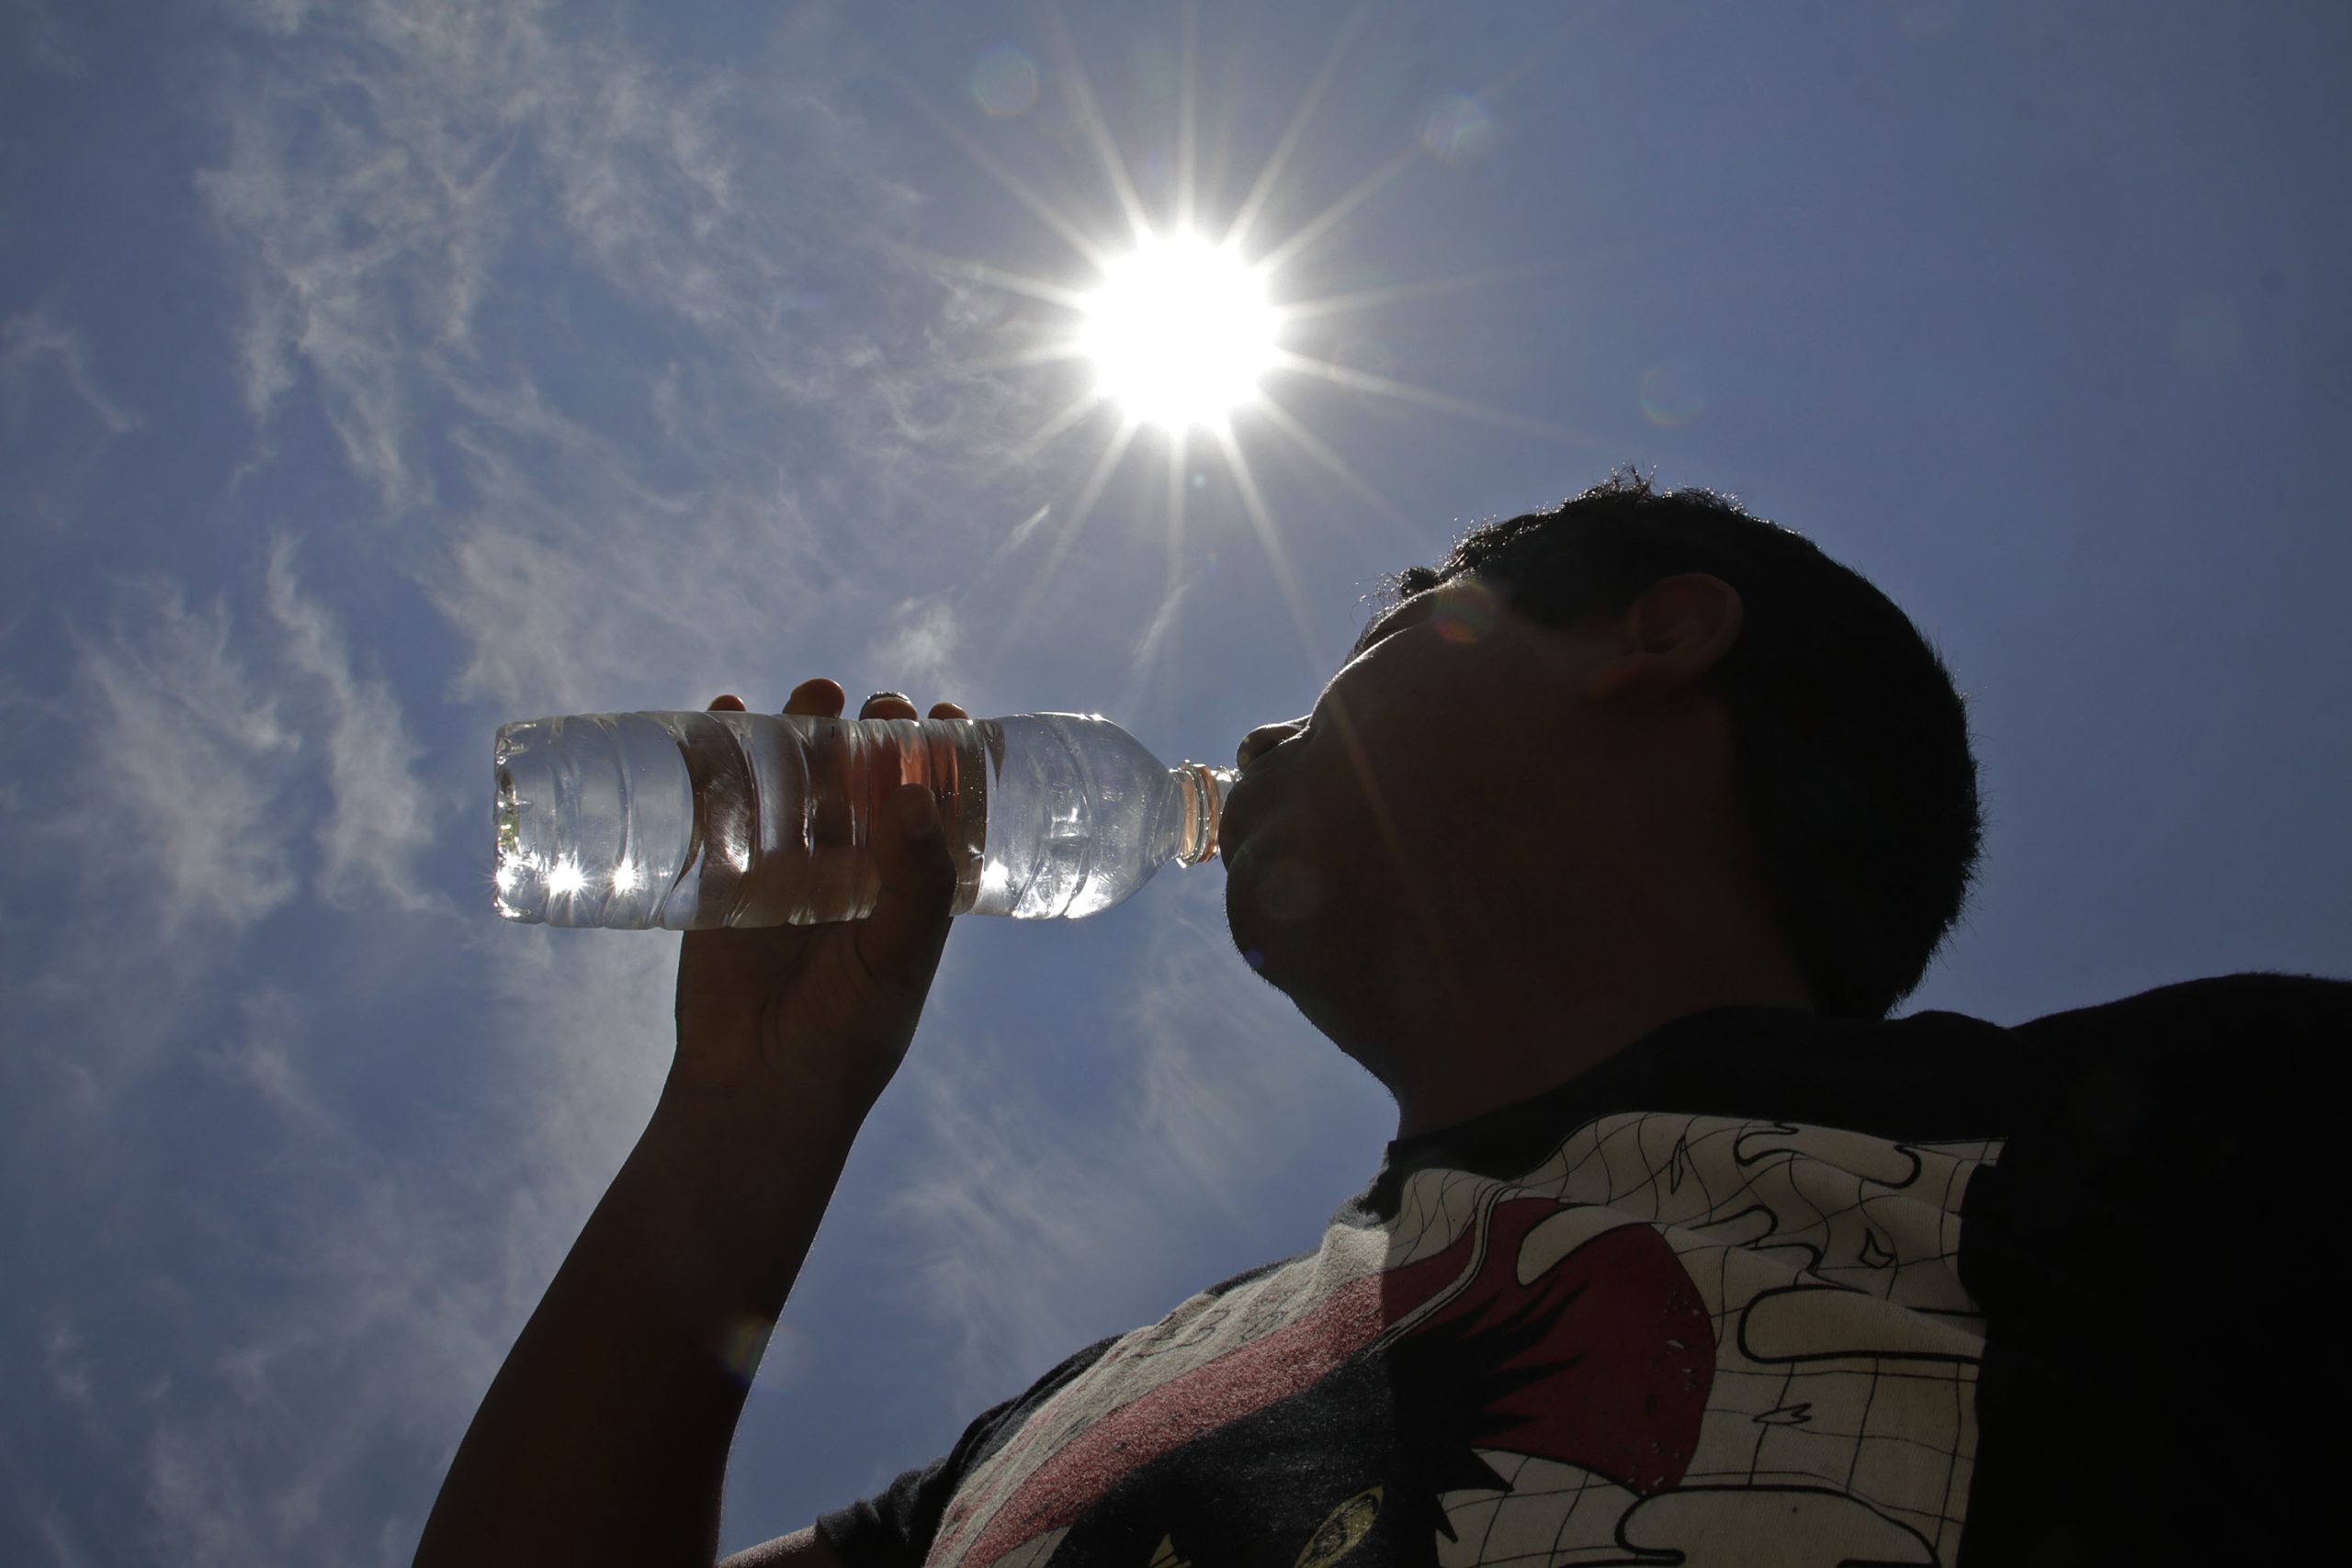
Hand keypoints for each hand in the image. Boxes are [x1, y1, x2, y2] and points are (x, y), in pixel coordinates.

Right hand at [671, 679, 969, 1116]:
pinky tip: (725, 711)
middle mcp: (851, 871)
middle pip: (865, 780)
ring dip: (806, 729)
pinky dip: (723, 757)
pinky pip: (725, 806)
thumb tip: (915, 794)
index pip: (936, 809)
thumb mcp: (896, 962)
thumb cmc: (845, 1037)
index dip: (947, 758)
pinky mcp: (725, 876)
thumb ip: (914, 883)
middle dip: (875, 733)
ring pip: (800, 782)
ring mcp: (786, 869)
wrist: (756, 1092)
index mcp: (907, 890)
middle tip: (884, 702)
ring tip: (817, 691)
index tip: (950, 714)